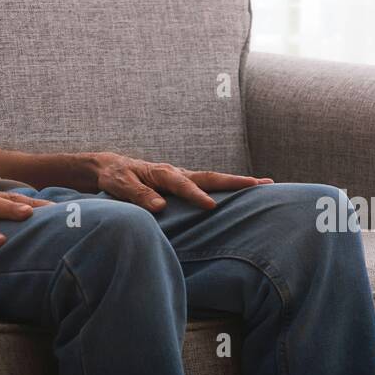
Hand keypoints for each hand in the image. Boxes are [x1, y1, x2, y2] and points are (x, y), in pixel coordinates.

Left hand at [89, 151, 273, 211]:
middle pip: (210, 177)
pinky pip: (207, 186)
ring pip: (213, 180)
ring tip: (264, 185)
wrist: (111, 168)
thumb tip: (159, 206)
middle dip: (235, 181)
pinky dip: (225, 189)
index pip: (183, 185)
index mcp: (162, 173)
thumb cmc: (115, 177)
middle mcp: (177, 173)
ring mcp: (182, 178)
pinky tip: (241, 195)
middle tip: (261, 183)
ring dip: (237, 183)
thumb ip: (138, 195)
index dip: (197, 195)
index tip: (211, 206)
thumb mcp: (120, 186)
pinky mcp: (183, 184)